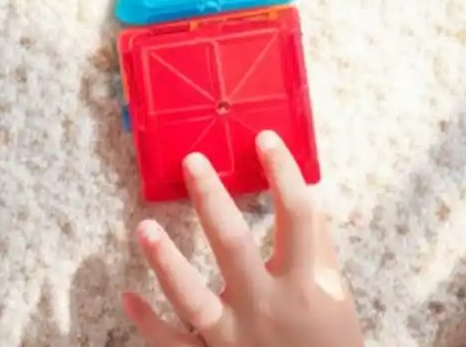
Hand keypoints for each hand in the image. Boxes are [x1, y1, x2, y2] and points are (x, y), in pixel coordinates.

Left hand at [121, 131, 362, 346]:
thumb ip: (320, 251)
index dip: (283, 174)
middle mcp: (266, 308)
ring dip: (166, 262)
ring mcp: (233, 339)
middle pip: (234, 245)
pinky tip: (129, 295)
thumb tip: (308, 197)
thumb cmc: (329, 346)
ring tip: (144, 227)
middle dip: (212, 202)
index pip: (298, 217)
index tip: (264, 139)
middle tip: (192, 160)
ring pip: (192, 299)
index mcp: (303, 286)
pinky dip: (148, 322)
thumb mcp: (337, 299)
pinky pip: (172, 342)